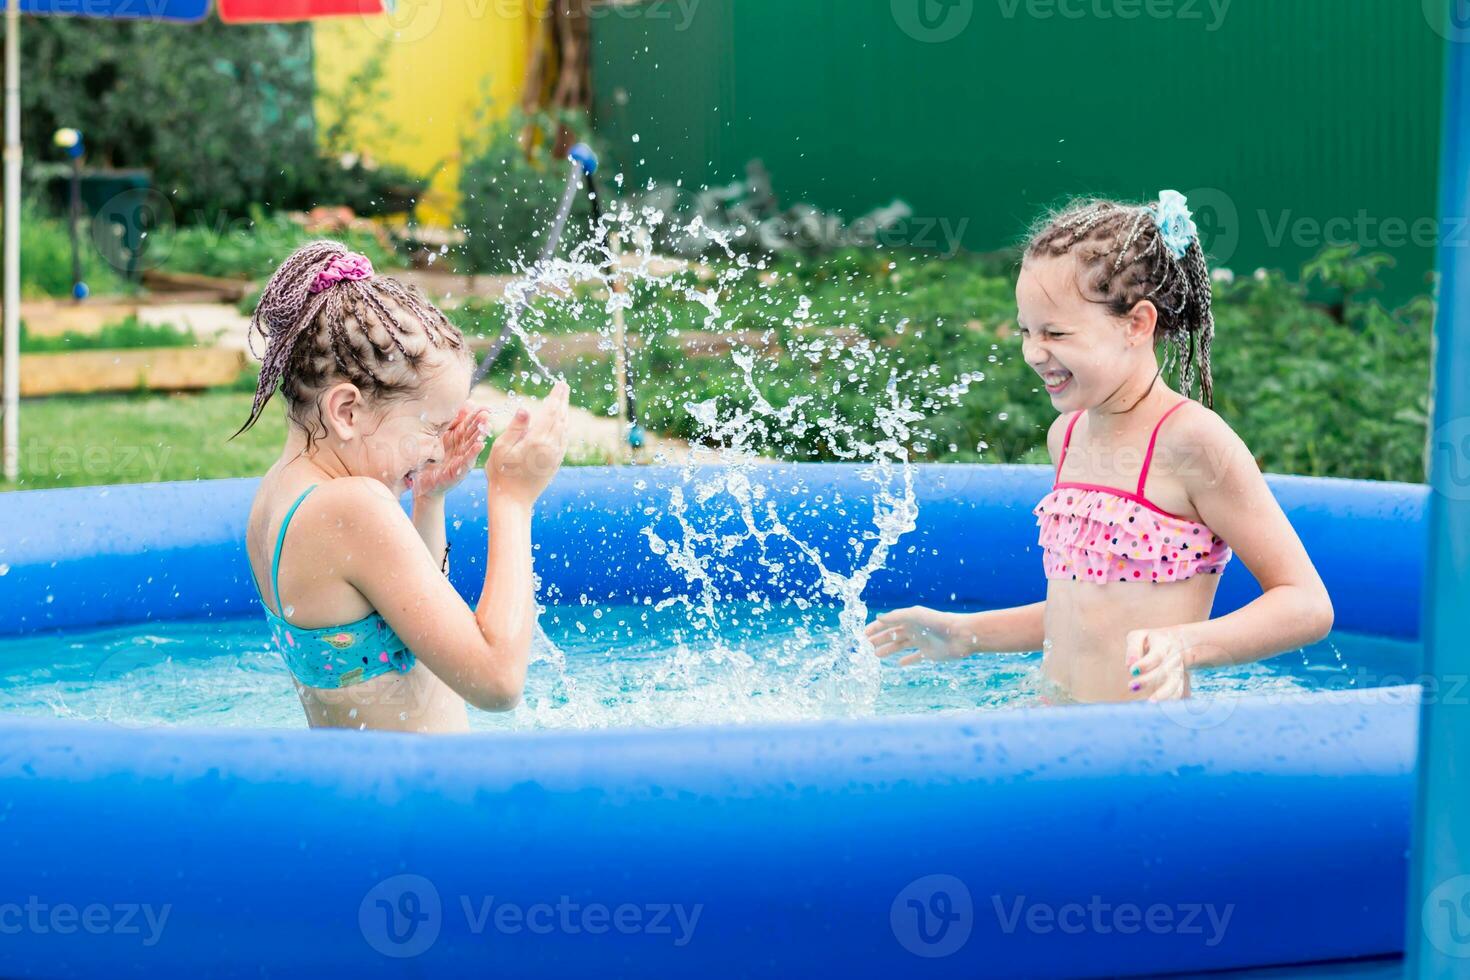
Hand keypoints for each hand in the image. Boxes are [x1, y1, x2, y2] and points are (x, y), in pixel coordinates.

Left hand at [413, 404, 492, 498]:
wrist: (421, 482)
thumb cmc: (431, 458)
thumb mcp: (438, 436)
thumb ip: (451, 422)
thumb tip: (465, 404)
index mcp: (457, 438)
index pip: (469, 424)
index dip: (476, 415)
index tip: (485, 407)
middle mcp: (462, 448)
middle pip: (473, 433)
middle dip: (481, 423)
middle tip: (487, 413)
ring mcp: (461, 460)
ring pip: (473, 446)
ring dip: (480, 436)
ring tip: (487, 426)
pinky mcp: (457, 472)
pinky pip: (467, 461)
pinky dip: (473, 453)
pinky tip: (480, 445)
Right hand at [485, 381, 569, 506]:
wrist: (513, 500)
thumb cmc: (501, 474)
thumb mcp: (501, 448)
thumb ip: (514, 428)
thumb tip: (525, 409)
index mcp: (537, 441)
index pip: (551, 412)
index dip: (556, 397)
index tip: (560, 384)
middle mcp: (551, 447)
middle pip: (561, 418)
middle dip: (563, 401)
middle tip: (564, 386)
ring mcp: (555, 456)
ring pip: (564, 429)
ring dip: (565, 413)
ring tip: (563, 401)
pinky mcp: (556, 463)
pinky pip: (564, 440)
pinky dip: (564, 427)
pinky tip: (561, 423)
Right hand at [864, 606, 970, 664]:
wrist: (961, 635)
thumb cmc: (938, 622)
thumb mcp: (914, 616)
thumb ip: (896, 617)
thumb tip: (878, 618)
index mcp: (909, 619)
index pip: (887, 623)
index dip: (875, 628)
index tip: (863, 635)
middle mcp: (914, 629)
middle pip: (891, 634)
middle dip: (878, 639)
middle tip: (865, 647)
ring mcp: (921, 641)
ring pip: (900, 645)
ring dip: (888, 649)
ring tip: (876, 655)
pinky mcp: (929, 653)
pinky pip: (915, 657)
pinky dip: (907, 660)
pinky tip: (899, 664)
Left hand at [1125, 628, 1192, 700]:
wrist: (1173, 641)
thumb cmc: (1148, 640)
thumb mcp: (1138, 636)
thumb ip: (1133, 649)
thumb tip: (1130, 665)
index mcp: (1164, 643)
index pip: (1157, 655)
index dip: (1145, 664)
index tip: (1132, 671)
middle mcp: (1174, 657)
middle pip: (1165, 671)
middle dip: (1149, 680)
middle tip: (1132, 687)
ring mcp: (1178, 669)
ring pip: (1174, 684)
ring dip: (1162, 694)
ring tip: (1149, 702)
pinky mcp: (1179, 680)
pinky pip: (1178, 692)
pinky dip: (1170, 700)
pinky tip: (1160, 707)